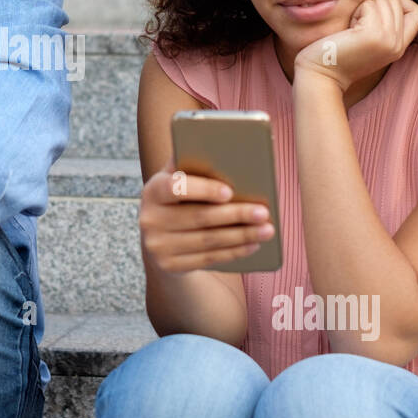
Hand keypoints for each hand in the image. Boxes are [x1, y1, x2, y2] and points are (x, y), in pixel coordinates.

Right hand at [139, 154, 275, 273]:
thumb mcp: (177, 179)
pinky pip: (207, 259)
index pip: (175, 187)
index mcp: (152, 190)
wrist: (159, 237)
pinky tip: (253, 244)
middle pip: (199, 217)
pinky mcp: (169, 265)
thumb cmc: (177, 199)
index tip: (230, 192)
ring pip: (207, 241)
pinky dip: (233, 252)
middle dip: (235, 215)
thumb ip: (192, 165)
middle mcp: (150, 219)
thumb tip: (227, 152)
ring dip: (241, 236)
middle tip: (264, 212)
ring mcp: (158, 246)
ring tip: (267, 230)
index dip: (203, 190)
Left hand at [293, 0, 417, 91]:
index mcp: (399, 47)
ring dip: (364, 8)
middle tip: (359, 25)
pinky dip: (357, 12)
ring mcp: (388, 40)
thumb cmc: (338, 54)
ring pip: (384, 0)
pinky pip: (370, 5)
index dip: (400, 3)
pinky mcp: (374, 35)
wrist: (322, 76)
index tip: (378, 14)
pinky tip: (349, 29)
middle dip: (375, 5)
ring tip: (354, 28)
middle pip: (397, 1)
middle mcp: (398, 44)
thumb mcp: (371, 42)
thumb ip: (385, 26)